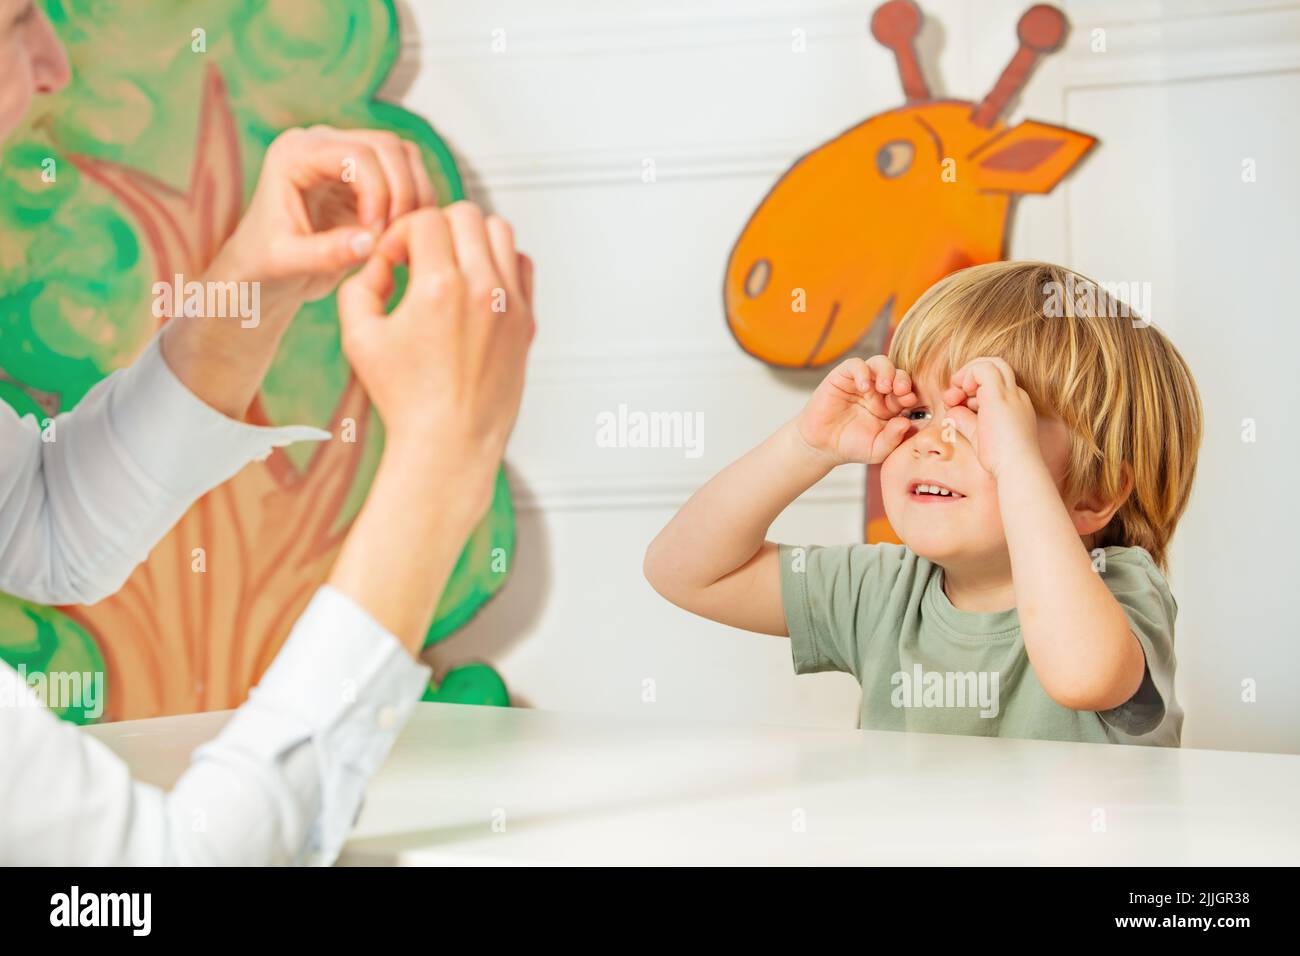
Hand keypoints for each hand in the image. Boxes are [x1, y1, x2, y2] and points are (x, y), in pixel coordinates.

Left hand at [207, 125, 436, 311]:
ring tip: (401, 238)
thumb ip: (326, 253)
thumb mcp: (287, 263)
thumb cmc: (266, 265)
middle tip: (396, 238)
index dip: (379, 192)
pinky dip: (416, 204)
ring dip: (415, 197)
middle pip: (388, 147)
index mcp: (294, 154)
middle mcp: (322, 144)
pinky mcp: (366, 177)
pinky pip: (407, 176)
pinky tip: (403, 236)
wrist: (264, 272)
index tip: (376, 236)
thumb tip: (371, 240)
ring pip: (405, 157)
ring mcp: (347, 157)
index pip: (357, 154)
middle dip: (402, 194)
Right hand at [337, 201, 534, 513]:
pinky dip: (499, 262)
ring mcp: (511, 304)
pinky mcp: (527, 321)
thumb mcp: (359, 337)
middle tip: (419, 259)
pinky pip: (521, 265)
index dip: (400, 234)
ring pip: (500, 231)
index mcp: (440, 288)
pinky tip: (475, 287)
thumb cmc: (404, 397)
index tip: (393, 263)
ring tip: (449, 267)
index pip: (425, 219)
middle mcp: (483, 289)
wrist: (450, 442)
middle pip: (465, 214)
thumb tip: (384, 259)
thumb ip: (360, 283)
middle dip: (436, 228)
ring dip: (471, 238)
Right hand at [796, 355, 917, 465]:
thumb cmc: (852, 447)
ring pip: (880, 363)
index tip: (911, 401)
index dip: (911, 393)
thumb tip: (908, 422)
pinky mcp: (842, 377)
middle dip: (902, 379)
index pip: (907, 392)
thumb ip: (893, 438)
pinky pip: (856, 365)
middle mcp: (878, 391)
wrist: (822, 446)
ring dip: (886, 371)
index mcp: (891, 406)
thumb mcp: (877, 449)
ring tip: (884, 387)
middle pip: (897, 374)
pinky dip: (862, 371)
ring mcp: (861, 382)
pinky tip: (863, 388)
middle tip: (902, 390)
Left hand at [941, 356, 1041, 478]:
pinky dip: (967, 376)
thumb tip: (951, 411)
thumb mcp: (979, 435)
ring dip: (967, 374)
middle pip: (996, 366)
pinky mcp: (999, 395)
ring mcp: (1009, 394)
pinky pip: (982, 369)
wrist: (1017, 468)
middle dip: (970, 374)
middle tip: (954, 394)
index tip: (956, 405)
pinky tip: (961, 393)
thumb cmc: (1002, 459)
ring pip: (992, 363)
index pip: (993, 384)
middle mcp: (1015, 395)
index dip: (971, 390)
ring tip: (954, 396)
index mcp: (1014, 405)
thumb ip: (966, 420)